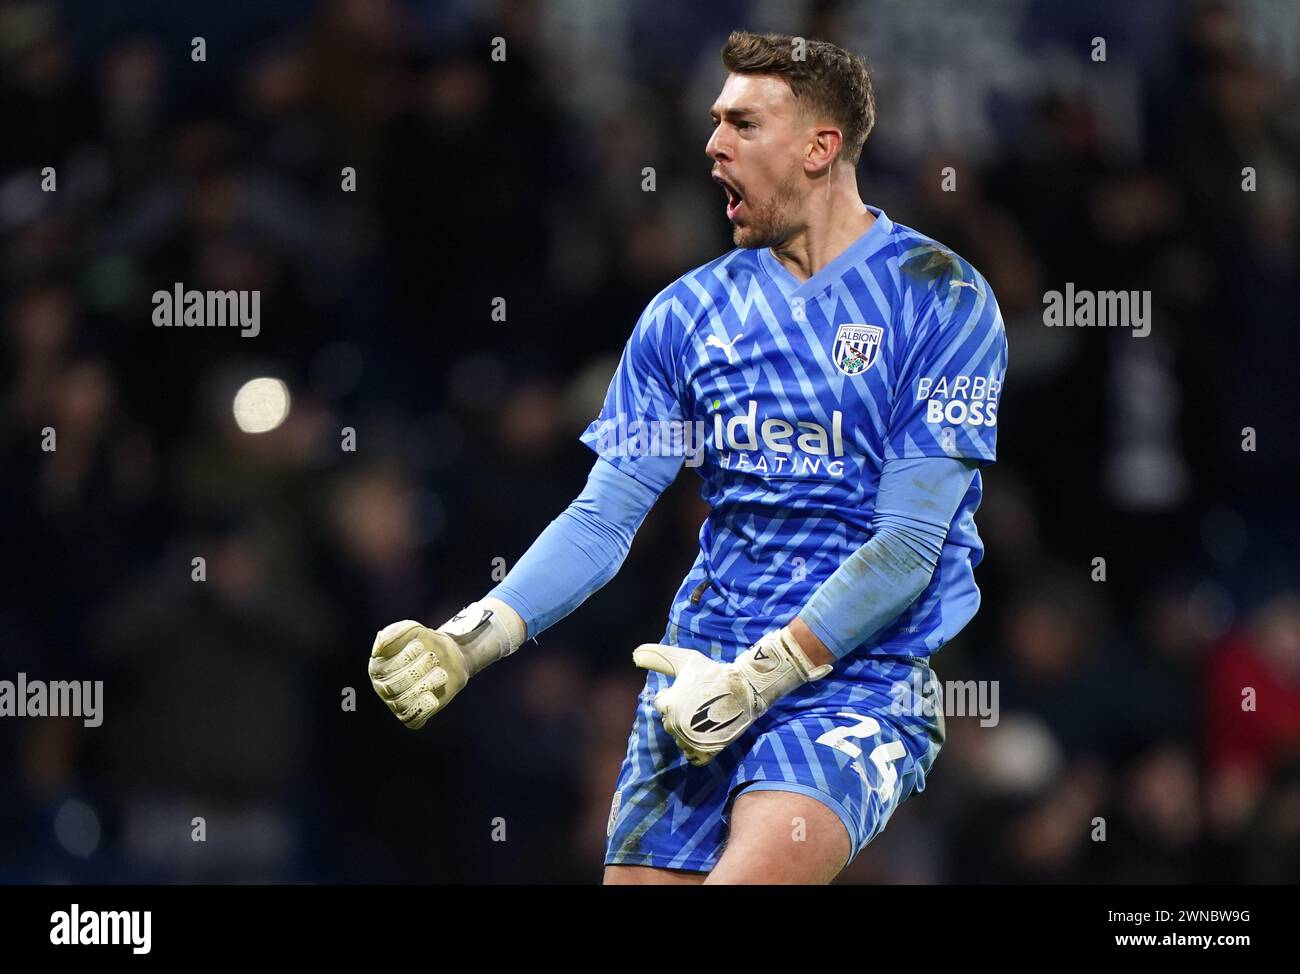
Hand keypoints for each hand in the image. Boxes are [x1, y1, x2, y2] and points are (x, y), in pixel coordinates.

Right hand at [368, 599, 523, 728]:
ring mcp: (397, 704)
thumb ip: (394, 633)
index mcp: (377, 668)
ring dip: (426, 686)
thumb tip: (377, 648)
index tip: (421, 645)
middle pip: (393, 687)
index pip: (384, 670)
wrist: (449, 656)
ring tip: (441, 673)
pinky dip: (423, 710)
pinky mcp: (413, 715)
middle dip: (418, 670)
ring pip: (404, 704)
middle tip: (433, 658)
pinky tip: (433, 697)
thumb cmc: (426, 642)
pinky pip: (412, 721)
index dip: (405, 657)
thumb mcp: (412, 630)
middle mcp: (383, 688)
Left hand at [632, 626, 831, 764]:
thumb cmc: (713, 672)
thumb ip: (658, 658)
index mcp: (667, 705)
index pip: (661, 704)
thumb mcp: (685, 660)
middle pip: (670, 723)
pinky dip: (697, 750)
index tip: (690, 690)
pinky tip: (706, 737)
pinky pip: (694, 757)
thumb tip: (634, 656)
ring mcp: (691, 740)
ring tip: (705, 718)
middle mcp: (675, 724)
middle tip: (699, 703)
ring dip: (688, 732)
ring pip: (681, 740)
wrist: (744, 687)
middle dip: (681, 714)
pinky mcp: (707, 752)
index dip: (674, 695)